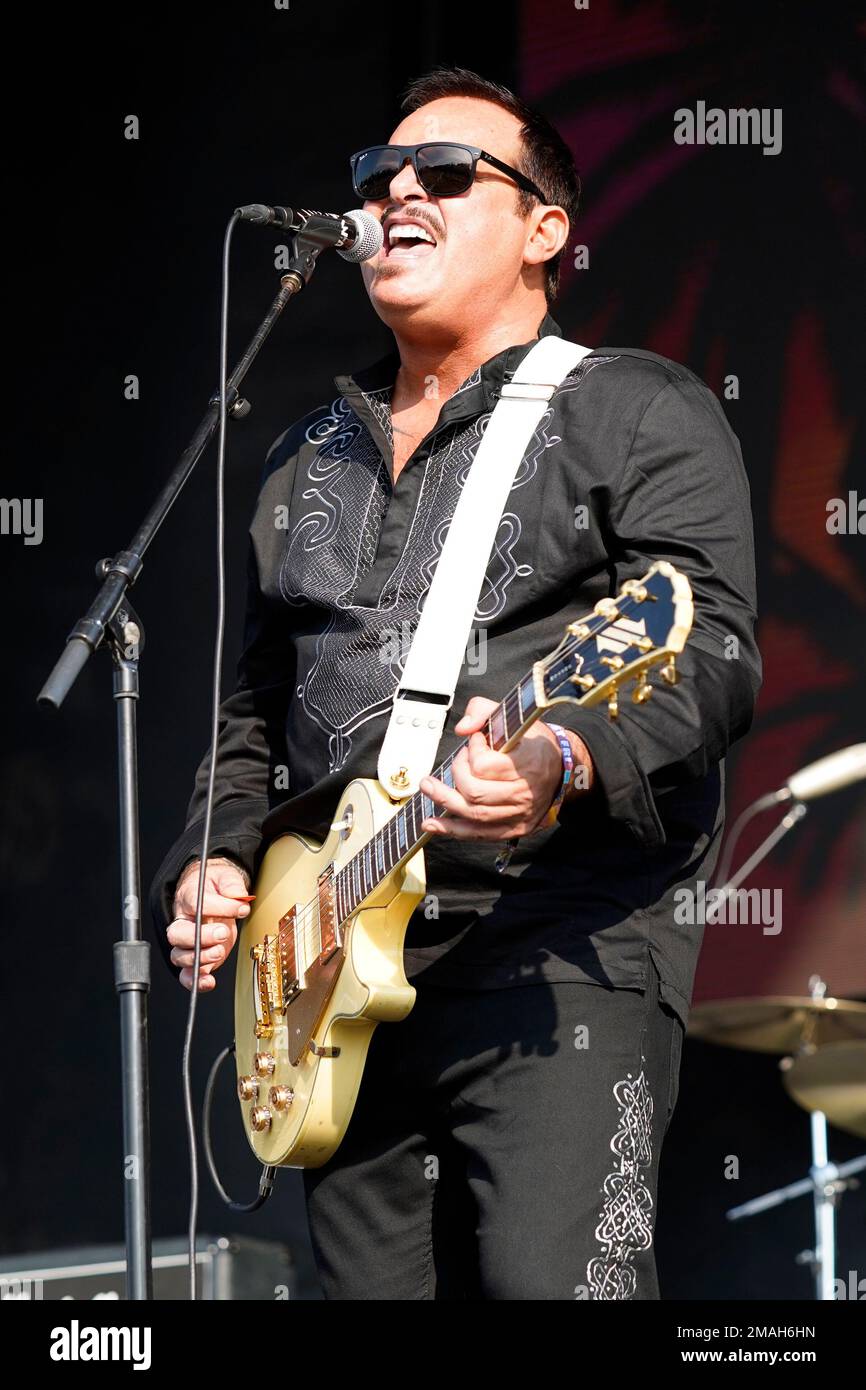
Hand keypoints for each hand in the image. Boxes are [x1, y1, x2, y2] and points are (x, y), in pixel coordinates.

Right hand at [167, 857, 251, 992]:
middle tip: (223, 932)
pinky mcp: (197, 956)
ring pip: (179, 956)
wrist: (212, 892)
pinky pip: (187, 974)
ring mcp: (188, 942)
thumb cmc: (216, 885)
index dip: (218, 907)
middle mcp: (183, 921)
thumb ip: (232, 885)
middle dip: (200, 937)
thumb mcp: (226, 876)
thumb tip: (239, 898)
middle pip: (177, 934)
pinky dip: (196, 981)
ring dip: (200, 958)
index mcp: (188, 898)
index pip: (196, 904)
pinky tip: (209, 981)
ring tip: (219, 951)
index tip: (240, 908)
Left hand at [419, 697, 593, 842]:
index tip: (475, 740)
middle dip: (456, 773)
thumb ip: (483, 711)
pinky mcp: (515, 828)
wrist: (562, 767)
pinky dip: (453, 830)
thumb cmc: (534, 742)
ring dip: (445, 801)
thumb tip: (462, 728)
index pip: (484, 766)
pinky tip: (433, 824)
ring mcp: (520, 814)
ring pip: (474, 814)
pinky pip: (480, 834)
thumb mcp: (513, 716)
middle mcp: (524, 793)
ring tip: (428, 788)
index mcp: (527, 763)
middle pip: (474, 792)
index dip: (473, 751)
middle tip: (458, 760)